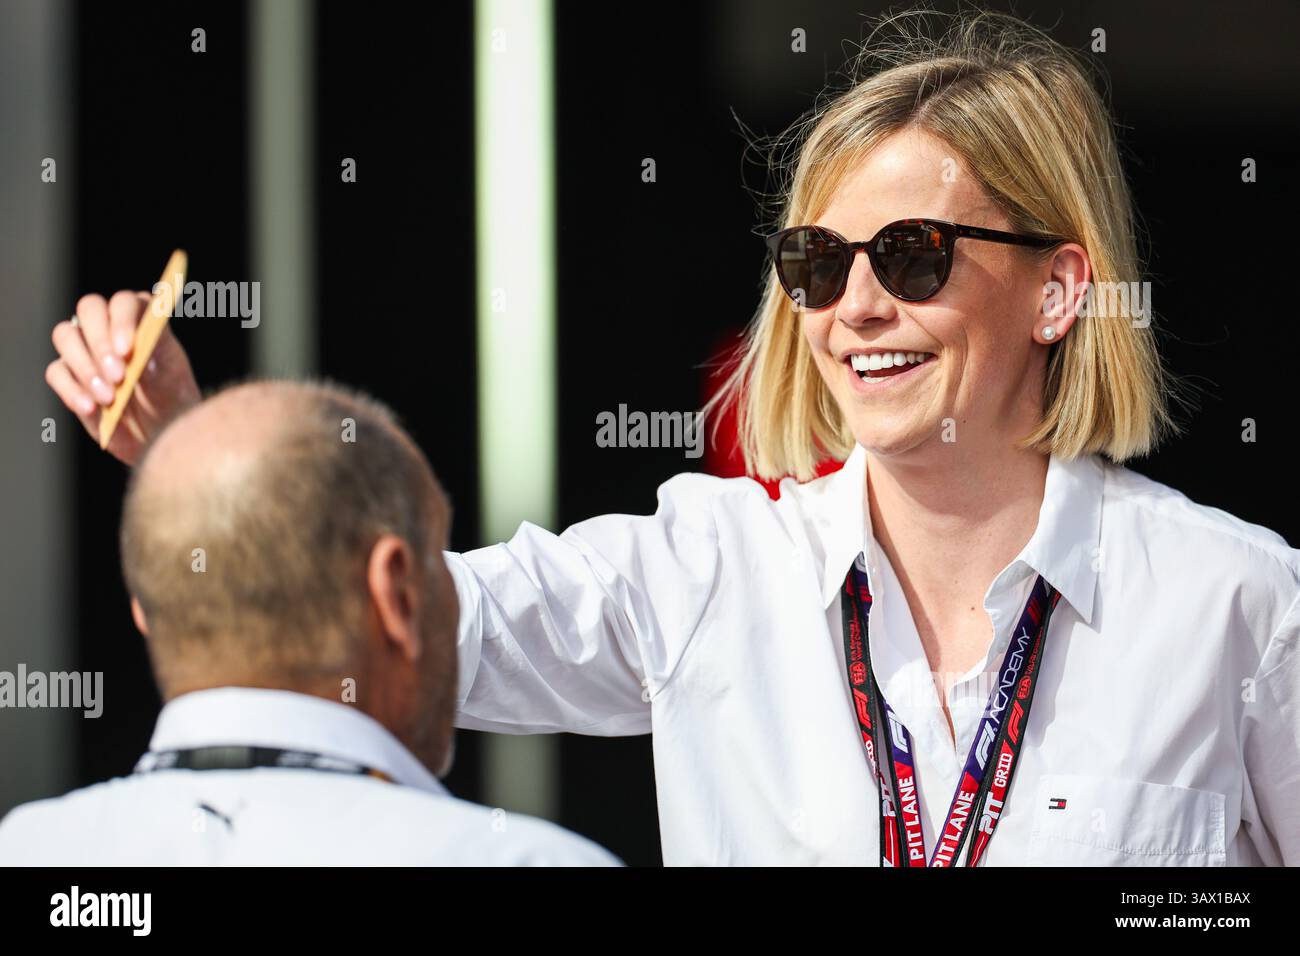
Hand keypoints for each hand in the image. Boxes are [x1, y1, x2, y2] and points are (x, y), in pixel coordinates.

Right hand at [45, 290, 200, 465]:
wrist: (159, 430)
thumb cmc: (170, 397)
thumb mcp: (173, 377)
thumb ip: (158, 355)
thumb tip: (137, 348)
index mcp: (140, 317)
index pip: (124, 302)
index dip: (122, 322)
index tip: (127, 350)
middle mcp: (109, 324)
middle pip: (90, 309)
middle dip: (100, 342)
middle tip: (118, 376)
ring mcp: (84, 347)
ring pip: (66, 335)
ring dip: (86, 367)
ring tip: (109, 397)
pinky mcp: (68, 375)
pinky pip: (56, 372)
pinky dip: (72, 389)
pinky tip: (91, 407)